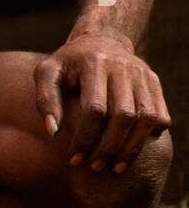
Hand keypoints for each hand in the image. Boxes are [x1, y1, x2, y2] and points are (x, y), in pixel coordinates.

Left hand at [34, 33, 169, 171]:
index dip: (85, 138)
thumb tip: (54, 132)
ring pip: (146, 119)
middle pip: (123, 116)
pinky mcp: (154, 82)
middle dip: (108, 147)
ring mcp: (142, 73)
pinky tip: (130, 151)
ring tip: (114, 167)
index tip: (74, 158)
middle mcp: (122, 66)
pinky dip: (148, 138)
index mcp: (93, 61)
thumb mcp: (47, 72)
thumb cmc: (68, 63)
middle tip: (94, 166)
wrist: (100, 39)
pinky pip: (160, 116)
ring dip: (131, 149)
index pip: (94, 109)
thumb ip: (46, 100)